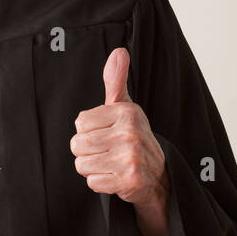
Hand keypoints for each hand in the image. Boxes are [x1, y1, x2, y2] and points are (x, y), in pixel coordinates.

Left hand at [69, 47, 170, 235]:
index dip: (87, 132)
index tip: (106, 134)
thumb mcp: (126, 108)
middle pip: (77, 145)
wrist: (159, 176)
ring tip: (111, 164)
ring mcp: (131, 157)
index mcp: (127, 112)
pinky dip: (100, 183)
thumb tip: (119, 52)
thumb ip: (115, 81)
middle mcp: (130, 133)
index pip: (79, 123)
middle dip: (87, 152)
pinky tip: (115, 177)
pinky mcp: (129, 180)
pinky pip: (92, 182)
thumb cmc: (134, 138)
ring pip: (82, 164)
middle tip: (107, 152)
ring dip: (92, 168)